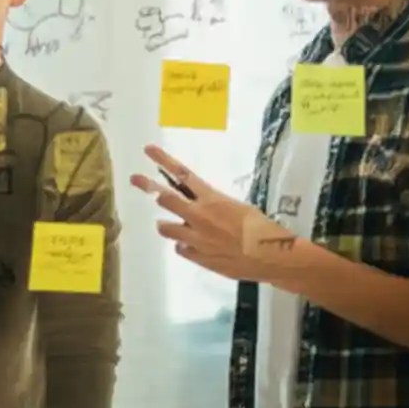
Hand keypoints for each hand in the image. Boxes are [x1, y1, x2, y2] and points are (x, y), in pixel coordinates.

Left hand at [130, 144, 298, 284]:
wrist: (273, 257)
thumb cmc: (262, 229)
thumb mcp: (239, 208)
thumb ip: (215, 206)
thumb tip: (204, 208)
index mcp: (212, 199)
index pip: (182, 174)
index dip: (163, 160)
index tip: (148, 150)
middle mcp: (199, 216)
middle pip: (166, 198)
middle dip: (148, 186)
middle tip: (136, 179)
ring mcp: (196, 238)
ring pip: (166, 227)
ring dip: (165, 223)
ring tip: (165, 223)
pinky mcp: (198, 257)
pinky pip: (181, 248)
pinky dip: (184, 245)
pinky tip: (193, 245)